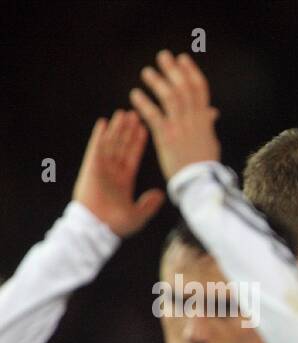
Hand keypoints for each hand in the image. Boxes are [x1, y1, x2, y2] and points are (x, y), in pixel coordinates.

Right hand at [70, 110, 164, 237]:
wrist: (97, 229)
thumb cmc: (116, 225)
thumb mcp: (139, 214)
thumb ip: (150, 204)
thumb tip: (161, 194)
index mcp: (124, 180)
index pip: (133, 156)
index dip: (138, 143)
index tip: (144, 129)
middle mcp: (113, 171)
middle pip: (122, 146)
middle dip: (128, 131)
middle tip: (135, 114)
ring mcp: (101, 168)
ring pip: (111, 143)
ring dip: (117, 128)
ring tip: (123, 113)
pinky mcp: (91, 168)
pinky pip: (96, 148)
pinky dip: (99, 135)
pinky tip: (104, 122)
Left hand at [130, 50, 219, 180]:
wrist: (200, 184)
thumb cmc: (205, 165)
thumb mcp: (211, 141)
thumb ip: (207, 124)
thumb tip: (212, 111)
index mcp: (204, 121)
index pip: (200, 90)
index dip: (191, 72)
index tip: (183, 59)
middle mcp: (193, 121)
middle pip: (184, 88)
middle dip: (174, 71)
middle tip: (163, 56)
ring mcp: (180, 128)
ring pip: (170, 98)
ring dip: (158, 83)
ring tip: (147, 73)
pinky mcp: (166, 138)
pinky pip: (154, 116)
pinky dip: (144, 104)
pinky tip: (135, 95)